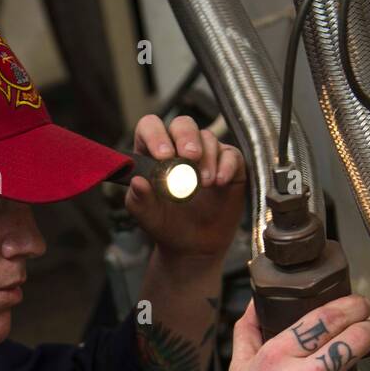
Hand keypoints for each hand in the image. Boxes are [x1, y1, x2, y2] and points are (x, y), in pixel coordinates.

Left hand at [127, 114, 245, 258]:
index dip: (156, 135)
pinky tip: (219, 182)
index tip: (163, 155)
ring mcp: (206, 154)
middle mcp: (179, 148)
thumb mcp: (147, 216)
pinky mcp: (228, 165)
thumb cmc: (166, 225)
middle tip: (189, 158)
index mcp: (153, 154)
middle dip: (186, 136)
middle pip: (182, 124)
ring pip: (208, 137)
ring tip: (203, 184)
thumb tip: (138, 182)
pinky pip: (231, 154)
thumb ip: (139, 200)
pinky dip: (226, 165)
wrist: (192, 247)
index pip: (150, 127)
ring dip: (206, 158)